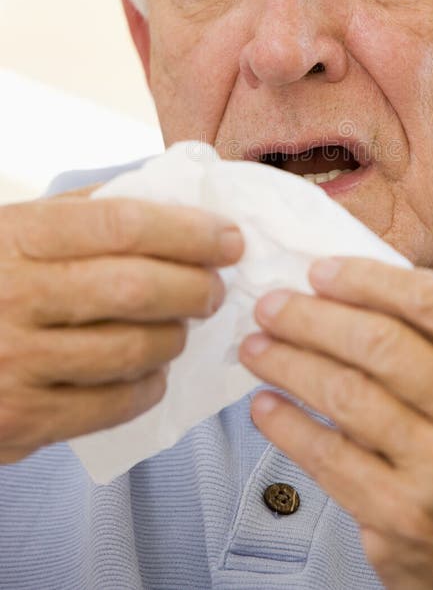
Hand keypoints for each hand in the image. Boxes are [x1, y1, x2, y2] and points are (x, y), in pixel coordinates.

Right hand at [0, 188, 242, 463]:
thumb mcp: (11, 228)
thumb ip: (80, 210)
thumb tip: (165, 196)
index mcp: (17, 237)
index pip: (123, 224)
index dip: (188, 229)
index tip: (228, 237)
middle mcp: (14, 297)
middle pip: (135, 288)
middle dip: (194, 287)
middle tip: (214, 288)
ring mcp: (15, 363)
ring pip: (131, 349)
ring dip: (175, 337)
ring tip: (182, 326)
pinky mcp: (19, 419)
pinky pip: (110, 405)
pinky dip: (147, 387)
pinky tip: (153, 370)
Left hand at [239, 258, 432, 588]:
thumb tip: (361, 294)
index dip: (367, 279)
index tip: (321, 271)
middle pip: (380, 345)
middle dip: (310, 317)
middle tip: (270, 305)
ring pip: (345, 396)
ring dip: (287, 363)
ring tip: (255, 347)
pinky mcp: (402, 523)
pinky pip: (327, 459)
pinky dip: (286, 425)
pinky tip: (265, 405)